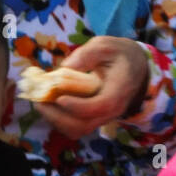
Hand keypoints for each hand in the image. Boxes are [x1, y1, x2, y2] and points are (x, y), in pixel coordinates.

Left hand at [34, 36, 150, 136]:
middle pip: (85, 125)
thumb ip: (87, 54)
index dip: (79, 106)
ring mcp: (102, 117)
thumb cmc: (119, 55)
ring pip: (78, 130)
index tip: (59, 97)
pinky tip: (49, 105)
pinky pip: (76, 127)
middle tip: (40, 102)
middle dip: (59, 117)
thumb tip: (65, 67)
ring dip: (56, 120)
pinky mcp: (94, 119)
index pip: (100, 106)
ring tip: (41, 103)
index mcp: (118, 92)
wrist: (134, 69)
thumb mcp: (105, 46)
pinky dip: (59, 120)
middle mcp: (112, 111)